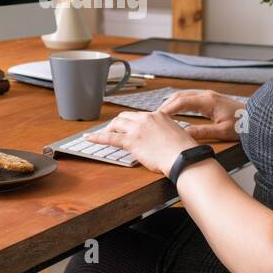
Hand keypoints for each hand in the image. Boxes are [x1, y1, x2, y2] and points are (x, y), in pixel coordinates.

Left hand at [84, 110, 198, 174]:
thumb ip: (165, 133)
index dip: (131, 122)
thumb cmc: (184, 151)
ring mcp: (137, 128)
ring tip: (104, 135)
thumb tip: (161, 140)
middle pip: (125, 116)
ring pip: (116, 123)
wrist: (183, 157)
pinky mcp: (131, 141)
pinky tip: (88, 138)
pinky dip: (97, 137)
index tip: (129, 128)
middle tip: (114, 132)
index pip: (139, 116)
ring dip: (109, 129)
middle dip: (118, 124)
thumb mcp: (176, 134)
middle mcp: (146, 118)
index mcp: (158, 115)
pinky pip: (109, 138)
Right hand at [158, 90, 244, 141]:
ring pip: (184, 96)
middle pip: (180, 96)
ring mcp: (208, 96)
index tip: (158, 116)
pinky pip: (190, 99)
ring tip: (161, 114)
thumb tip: (183, 134)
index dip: (168, 108)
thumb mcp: (221, 131)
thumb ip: (201, 132)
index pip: (182, 101)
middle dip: (166, 104)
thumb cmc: (242, 124)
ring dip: (172, 103)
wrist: (255, 119)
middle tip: (155, 115)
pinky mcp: (210, 100)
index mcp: (208, 101)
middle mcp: (207, 95)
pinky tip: (175, 111)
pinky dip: (179, 104)